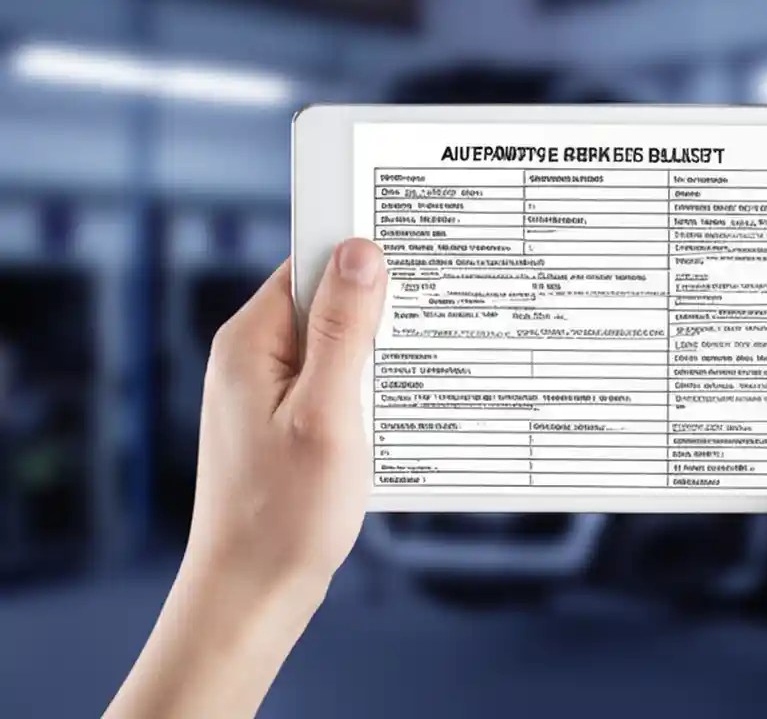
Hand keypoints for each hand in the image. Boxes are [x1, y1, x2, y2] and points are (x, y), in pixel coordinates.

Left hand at [107, 238, 385, 717]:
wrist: (253, 593)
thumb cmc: (286, 513)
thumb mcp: (326, 414)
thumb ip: (345, 332)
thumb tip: (363, 252)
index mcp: (251, 342)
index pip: (312, 262)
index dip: (364, 250)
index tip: (418, 247)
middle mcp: (252, 357)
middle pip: (328, 300)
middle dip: (382, 304)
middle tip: (439, 311)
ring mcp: (266, 391)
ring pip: (337, 343)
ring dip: (380, 351)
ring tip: (424, 364)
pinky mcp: (285, 422)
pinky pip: (334, 381)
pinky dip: (369, 386)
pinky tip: (400, 406)